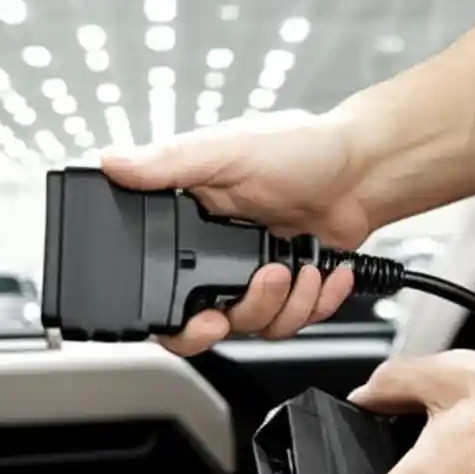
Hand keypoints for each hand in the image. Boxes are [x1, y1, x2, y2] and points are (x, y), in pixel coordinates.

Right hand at [101, 109, 371, 355]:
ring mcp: (255, 275)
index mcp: (190, 223)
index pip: (159, 285)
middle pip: (207, 321)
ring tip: (297, 266)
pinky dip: (315, 303)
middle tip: (259, 291)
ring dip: (284, 303)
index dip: (175, 318)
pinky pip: (294, 321)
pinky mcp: (292, 288)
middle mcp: (217, 254)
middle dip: (239, 314)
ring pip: (255, 325)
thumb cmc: (299, 148)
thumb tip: (111, 162)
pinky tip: (322, 273)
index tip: (202, 318)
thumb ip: (167, 164)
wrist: (363, 167)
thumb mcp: (224, 149)